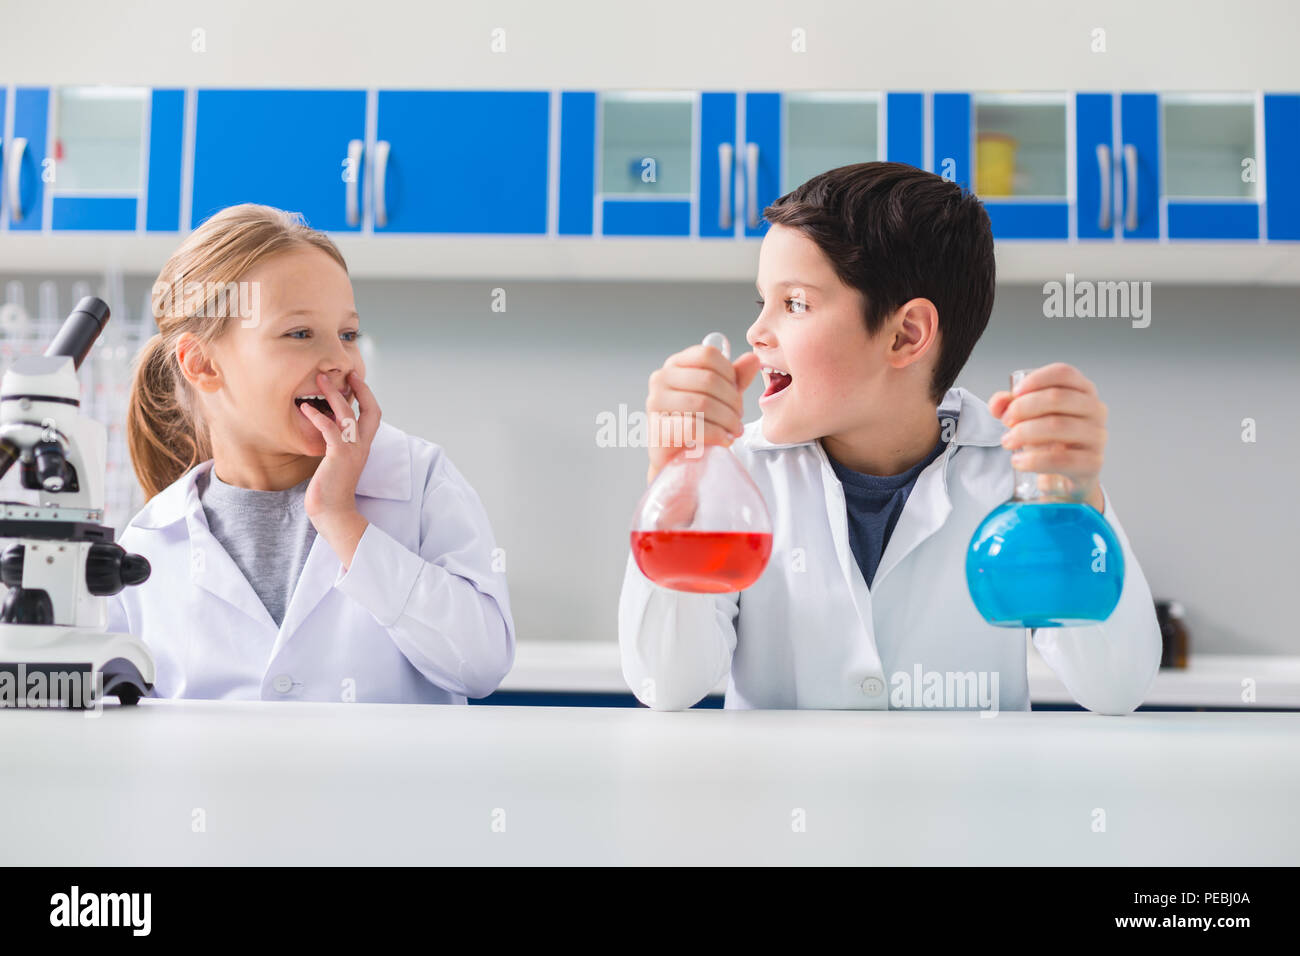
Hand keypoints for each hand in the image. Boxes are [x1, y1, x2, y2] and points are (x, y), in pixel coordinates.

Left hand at [298, 370, 382, 565]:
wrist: (333, 514)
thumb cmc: (331, 493)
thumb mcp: (336, 465)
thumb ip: (337, 448)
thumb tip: (327, 436)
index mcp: (363, 448)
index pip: (373, 416)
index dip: (366, 396)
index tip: (354, 381)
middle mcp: (362, 446)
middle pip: (371, 409)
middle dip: (359, 389)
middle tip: (345, 372)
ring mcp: (353, 450)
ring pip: (348, 414)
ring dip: (333, 394)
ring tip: (319, 379)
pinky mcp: (339, 455)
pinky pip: (330, 428)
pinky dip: (317, 416)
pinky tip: (304, 408)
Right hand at [645, 345, 760, 483]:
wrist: (679, 458)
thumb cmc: (699, 422)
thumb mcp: (721, 396)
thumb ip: (736, 377)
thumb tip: (752, 359)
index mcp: (676, 364)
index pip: (708, 354)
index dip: (730, 373)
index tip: (737, 392)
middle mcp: (661, 379)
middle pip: (708, 379)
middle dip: (732, 401)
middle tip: (739, 418)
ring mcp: (655, 403)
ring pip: (703, 403)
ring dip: (727, 419)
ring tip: (734, 430)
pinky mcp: (657, 428)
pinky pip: (693, 427)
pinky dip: (715, 434)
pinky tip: (724, 440)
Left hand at [988, 362, 1106, 510]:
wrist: (1063, 476)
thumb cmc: (1049, 439)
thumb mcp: (1027, 418)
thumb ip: (1009, 405)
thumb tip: (999, 403)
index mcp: (1083, 390)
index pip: (1064, 373)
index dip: (1037, 379)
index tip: (1015, 393)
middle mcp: (1096, 409)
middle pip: (1057, 397)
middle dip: (1023, 407)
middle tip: (1006, 421)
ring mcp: (1097, 436)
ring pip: (1058, 426)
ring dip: (1024, 433)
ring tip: (1008, 441)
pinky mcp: (1093, 462)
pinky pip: (1061, 458)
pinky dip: (1033, 460)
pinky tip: (1018, 461)